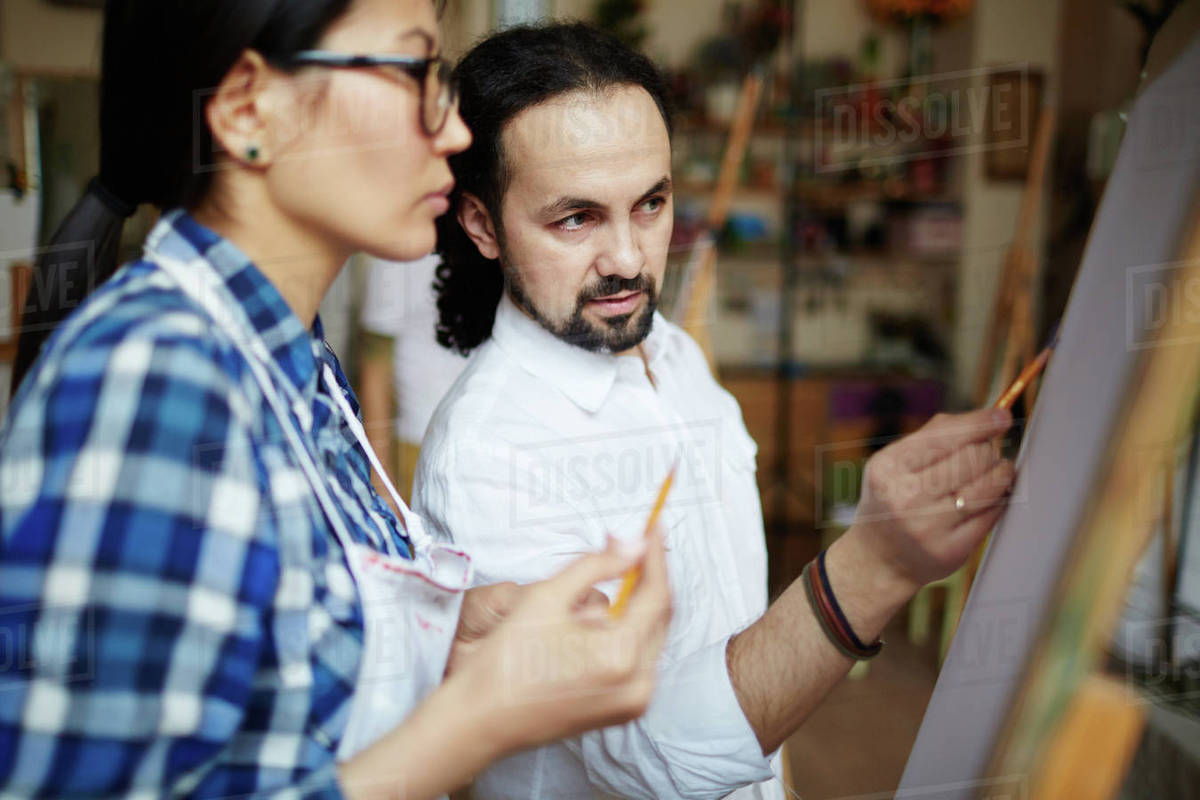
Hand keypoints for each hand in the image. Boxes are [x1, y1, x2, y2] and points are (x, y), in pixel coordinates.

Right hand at [450, 529, 671, 756]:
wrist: (481, 720)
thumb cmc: (506, 662)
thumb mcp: (548, 596)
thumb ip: (597, 565)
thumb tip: (632, 545)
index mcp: (622, 658)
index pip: (656, 596)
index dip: (655, 557)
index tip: (653, 528)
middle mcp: (637, 685)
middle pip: (658, 617)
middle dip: (648, 577)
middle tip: (636, 544)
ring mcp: (632, 702)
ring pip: (650, 637)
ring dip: (638, 604)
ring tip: (617, 575)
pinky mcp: (621, 710)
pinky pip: (639, 658)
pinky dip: (629, 631)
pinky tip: (605, 614)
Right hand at [847, 408, 1015, 594]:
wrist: (877, 558)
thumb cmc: (892, 499)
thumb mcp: (894, 463)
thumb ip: (934, 435)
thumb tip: (989, 416)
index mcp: (888, 468)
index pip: (944, 437)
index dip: (979, 424)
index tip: (1002, 416)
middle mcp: (904, 497)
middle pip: (972, 458)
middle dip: (988, 450)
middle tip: (986, 453)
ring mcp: (927, 526)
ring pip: (988, 485)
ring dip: (1001, 473)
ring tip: (998, 471)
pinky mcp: (950, 550)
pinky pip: (992, 514)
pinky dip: (998, 500)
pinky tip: (991, 496)